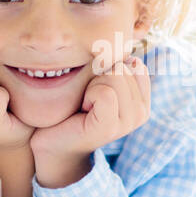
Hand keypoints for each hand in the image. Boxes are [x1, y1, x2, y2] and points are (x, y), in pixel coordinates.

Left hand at [29, 55, 150, 172]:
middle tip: (88, 99)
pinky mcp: (110, 128)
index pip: (135, 63)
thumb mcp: (99, 79)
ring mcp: (128, 122)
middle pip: (123, 68)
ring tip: (85, 104)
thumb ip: (117, 65)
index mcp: (143, 100)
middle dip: (99, 77)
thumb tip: (131, 56)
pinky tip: (83, 110)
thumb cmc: (73, 107)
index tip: (97, 89)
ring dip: (92, 85)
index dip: (108, 69)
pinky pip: (105, 93)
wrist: (52, 140)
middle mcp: (141, 112)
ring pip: (115, 76)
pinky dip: (89, 95)